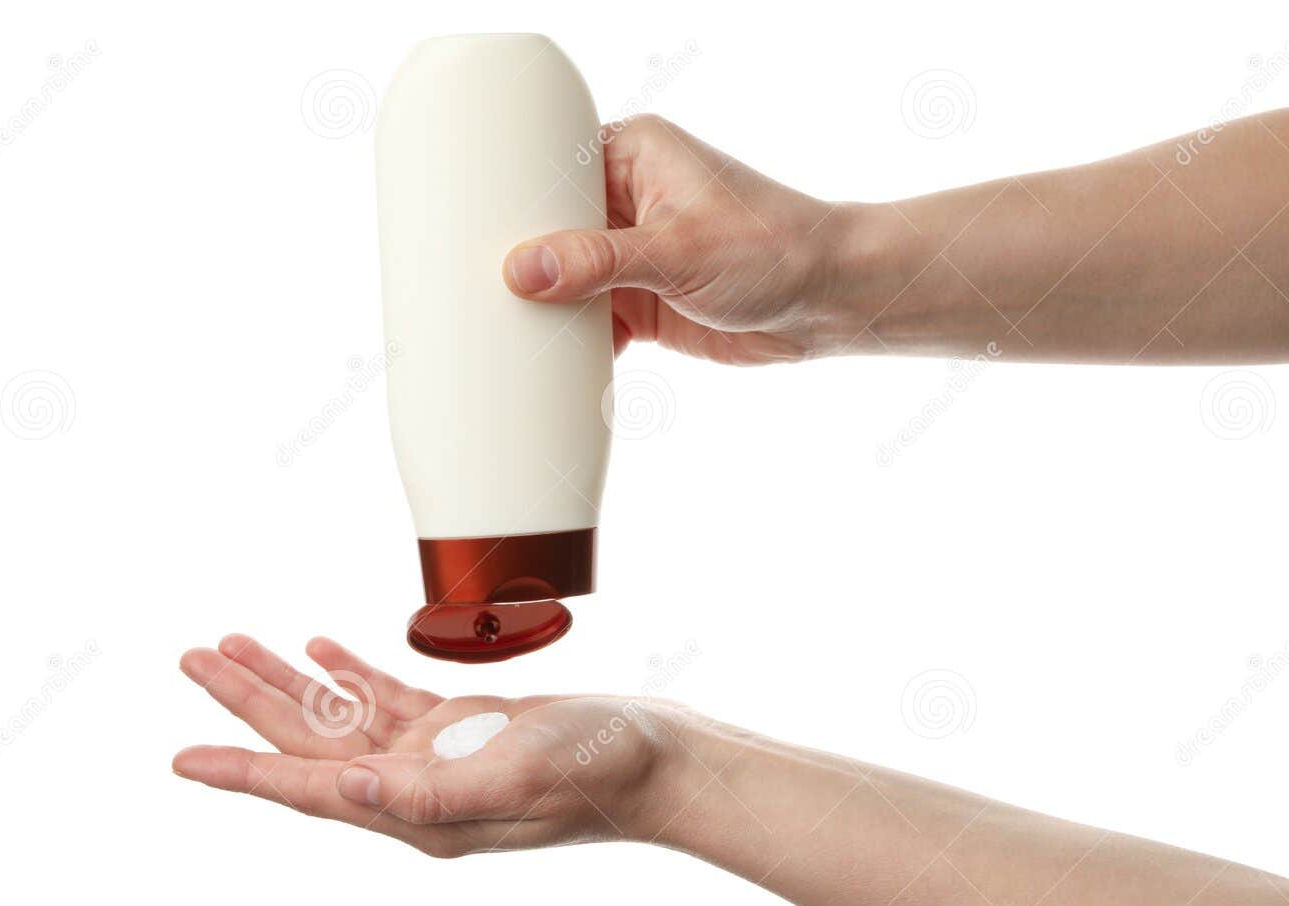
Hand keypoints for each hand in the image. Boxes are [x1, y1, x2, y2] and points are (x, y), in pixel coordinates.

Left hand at [172, 635, 682, 856]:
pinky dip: (348, 675)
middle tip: (191, 661)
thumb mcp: (515, 776)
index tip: (183, 759)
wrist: (658, 760)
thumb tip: (346, 787)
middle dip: (247, 703)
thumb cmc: (600, 771)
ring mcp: (435, 759)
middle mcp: (414, 788)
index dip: (243, 770)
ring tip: (232, 646)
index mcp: (418, 811)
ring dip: (285, 680)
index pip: (310, 788)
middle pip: (309, 743)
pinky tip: (319, 652)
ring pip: (338, 716)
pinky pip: (385, 701)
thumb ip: (429, 790)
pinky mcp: (460, 730)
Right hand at [501, 114, 850, 365]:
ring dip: (544, 310)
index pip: (548, 171)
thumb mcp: (675, 252)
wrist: (829, 303)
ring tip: (498, 333)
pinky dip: (573, 344)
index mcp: (631, 155)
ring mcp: (632, 254)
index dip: (507, 203)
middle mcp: (626, 200)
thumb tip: (522, 270)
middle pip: (548, 232)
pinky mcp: (642, 302)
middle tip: (471, 293)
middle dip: (518, 265)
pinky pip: (590, 322)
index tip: (466, 234)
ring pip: (565, 282)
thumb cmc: (772, 250)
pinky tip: (546, 361)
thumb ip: (596, 262)